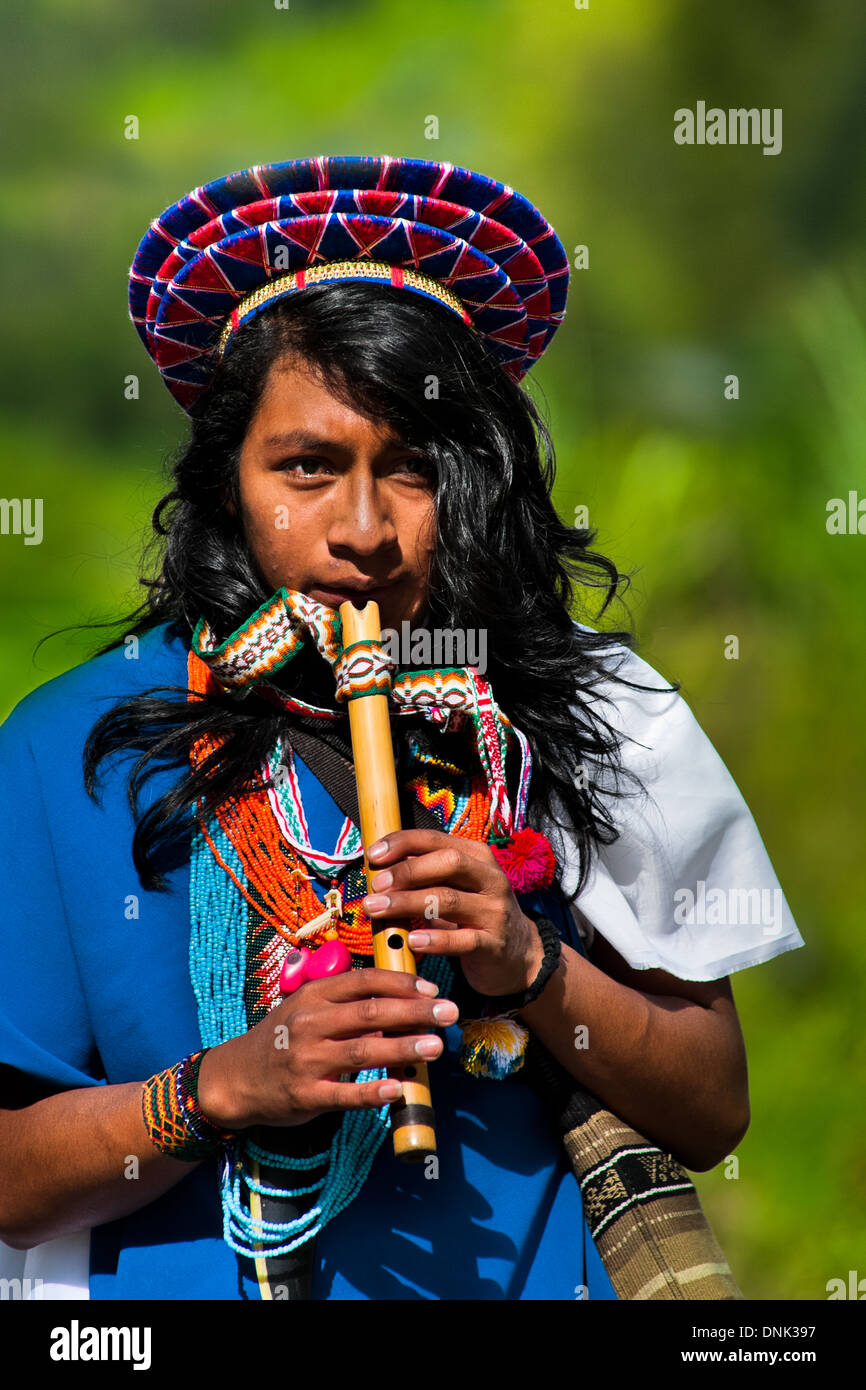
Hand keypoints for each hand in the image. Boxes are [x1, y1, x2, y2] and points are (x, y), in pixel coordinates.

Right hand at [197, 968, 457, 1130]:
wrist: (236, 1078)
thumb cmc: (282, 1038)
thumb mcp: (306, 1008)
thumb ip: (346, 1004)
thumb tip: (399, 1001)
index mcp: (314, 996)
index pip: (364, 982)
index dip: (401, 983)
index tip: (431, 988)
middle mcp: (310, 1023)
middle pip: (370, 1013)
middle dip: (414, 1011)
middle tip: (448, 1013)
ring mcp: (307, 1060)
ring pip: (362, 1050)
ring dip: (403, 1047)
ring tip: (436, 1046)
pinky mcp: (305, 1095)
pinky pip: (345, 1094)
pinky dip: (372, 1091)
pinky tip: (398, 1088)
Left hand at [364, 829, 543, 998]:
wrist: (519, 956)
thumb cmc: (474, 917)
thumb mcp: (454, 889)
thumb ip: (424, 875)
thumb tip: (379, 863)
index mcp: (477, 857)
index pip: (436, 839)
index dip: (403, 843)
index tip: (372, 854)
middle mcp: (490, 879)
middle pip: (448, 863)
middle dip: (407, 871)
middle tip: (375, 885)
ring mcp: (495, 911)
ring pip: (450, 900)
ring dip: (408, 903)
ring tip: (377, 909)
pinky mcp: (494, 945)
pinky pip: (462, 940)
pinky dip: (435, 940)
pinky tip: (412, 940)